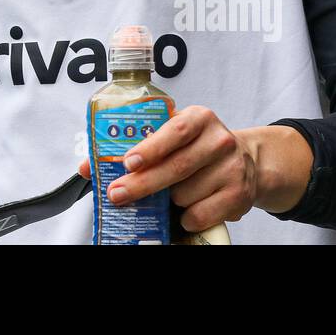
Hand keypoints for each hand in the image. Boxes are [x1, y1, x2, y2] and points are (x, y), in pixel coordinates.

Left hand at [77, 106, 309, 232]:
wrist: (246, 162)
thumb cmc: (196, 147)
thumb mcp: (172, 134)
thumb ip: (135, 144)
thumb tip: (89, 166)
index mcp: (199, 118)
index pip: (175, 130)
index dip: (151, 146)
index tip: (128, 161)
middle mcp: (218, 140)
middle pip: (176, 167)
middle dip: (142, 184)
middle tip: (117, 194)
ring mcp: (232, 168)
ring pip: (185, 194)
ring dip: (168, 201)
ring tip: (168, 195)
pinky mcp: (239, 195)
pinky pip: (201, 214)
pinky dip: (186, 217)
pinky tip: (185, 210)